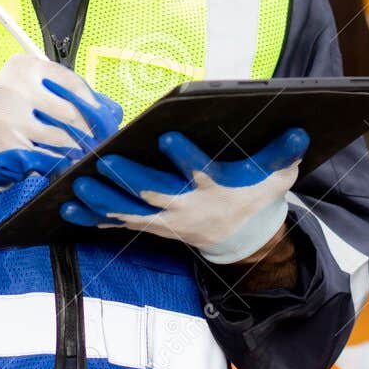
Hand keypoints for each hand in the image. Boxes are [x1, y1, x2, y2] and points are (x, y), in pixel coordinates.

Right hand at [0, 53, 121, 196]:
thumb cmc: (11, 116)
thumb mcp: (31, 94)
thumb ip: (62, 94)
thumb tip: (109, 111)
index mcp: (23, 66)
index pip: (71, 82)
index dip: (92, 103)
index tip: (103, 118)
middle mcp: (12, 86)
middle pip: (69, 112)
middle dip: (88, 131)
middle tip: (96, 141)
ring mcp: (6, 116)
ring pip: (60, 137)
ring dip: (75, 149)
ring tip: (79, 152)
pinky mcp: (4, 144)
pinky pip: (45, 157)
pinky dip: (57, 162)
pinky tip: (58, 162)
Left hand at [59, 128, 307, 263]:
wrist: (242, 240)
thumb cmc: (255, 196)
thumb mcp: (276, 176)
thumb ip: (282, 152)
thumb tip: (300, 129)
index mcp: (216, 189)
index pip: (200, 172)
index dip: (185, 158)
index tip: (168, 137)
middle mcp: (187, 207)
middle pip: (154, 194)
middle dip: (128, 179)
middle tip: (103, 163)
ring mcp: (166, 220)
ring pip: (130, 211)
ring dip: (102, 199)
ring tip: (77, 185)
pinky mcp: (152, 226)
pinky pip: (119, 222)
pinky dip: (93, 217)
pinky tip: (67, 208)